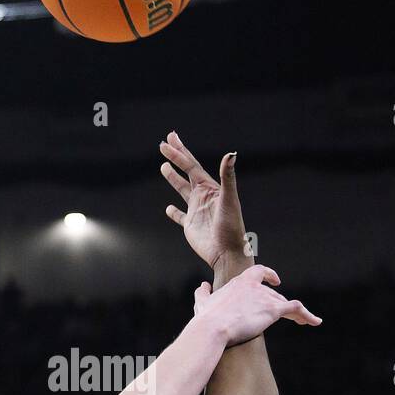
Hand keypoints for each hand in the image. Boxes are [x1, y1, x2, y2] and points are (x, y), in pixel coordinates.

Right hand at [160, 131, 247, 269]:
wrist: (228, 253)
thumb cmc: (231, 227)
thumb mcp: (229, 199)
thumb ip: (227, 176)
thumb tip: (231, 153)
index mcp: (210, 188)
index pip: (192, 166)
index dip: (180, 152)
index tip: (168, 140)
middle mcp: (203, 197)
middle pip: (187, 172)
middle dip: (176, 157)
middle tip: (164, 143)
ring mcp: (197, 211)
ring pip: (182, 190)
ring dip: (173, 178)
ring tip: (163, 166)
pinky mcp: (191, 226)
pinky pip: (180, 217)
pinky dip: (174, 212)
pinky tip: (168, 209)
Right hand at [193, 264, 320, 345]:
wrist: (213, 328)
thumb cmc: (206, 318)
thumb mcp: (202, 302)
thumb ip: (203, 293)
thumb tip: (203, 286)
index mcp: (239, 282)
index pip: (259, 272)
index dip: (269, 275)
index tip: (275, 281)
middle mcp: (254, 286)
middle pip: (273, 293)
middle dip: (278, 303)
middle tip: (283, 313)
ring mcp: (265, 297)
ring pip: (284, 302)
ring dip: (294, 311)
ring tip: (303, 320)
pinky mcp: (273, 310)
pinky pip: (296, 309)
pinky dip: (307, 315)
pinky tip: (315, 322)